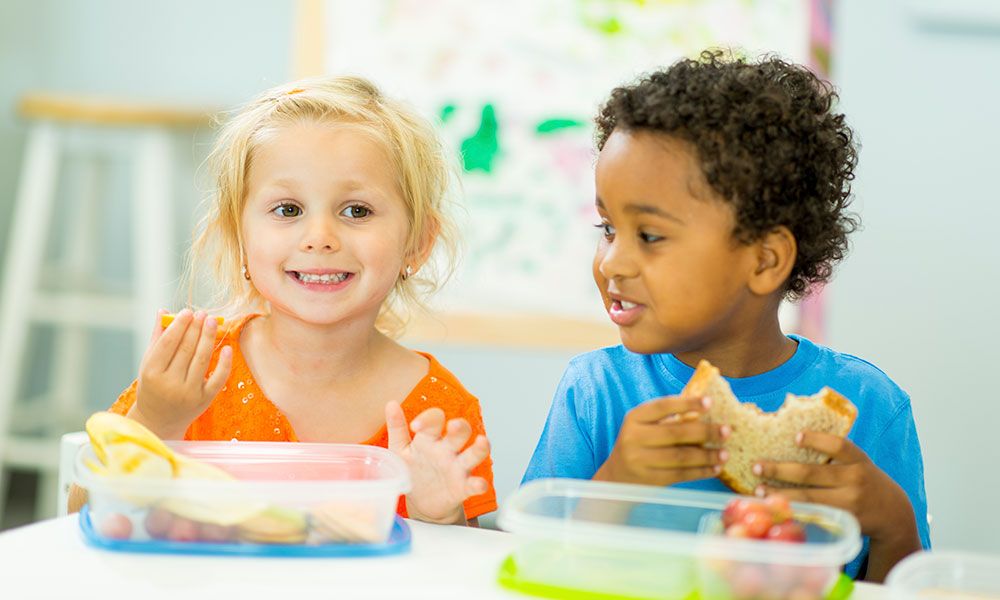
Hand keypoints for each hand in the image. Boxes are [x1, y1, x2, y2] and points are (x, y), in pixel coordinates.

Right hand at [131, 309, 231, 438]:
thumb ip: (157, 337)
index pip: (168, 344)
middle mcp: (170, 384)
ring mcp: (188, 393)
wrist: (159, 421)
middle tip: (203, 313)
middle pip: (186, 349)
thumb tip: (163, 311)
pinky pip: (218, 378)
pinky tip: (227, 347)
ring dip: (209, 338)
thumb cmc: (152, 387)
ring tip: (213, 321)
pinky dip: (224, 363)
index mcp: (152, 373)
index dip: (179, 326)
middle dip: (196, 328)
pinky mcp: (204, 400)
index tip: (188, 312)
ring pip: (202, 360)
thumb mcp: (148, 363)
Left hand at [385, 401, 489, 524]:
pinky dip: (478, 484)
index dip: (428, 419)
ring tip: (482, 442)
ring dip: (479, 448)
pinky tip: (479, 484)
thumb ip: (397, 428)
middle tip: (453, 426)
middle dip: (460, 427)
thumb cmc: (413, 471)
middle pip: (460, 432)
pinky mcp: (463, 488)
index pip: (435, 420)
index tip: (415, 426)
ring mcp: (457, 468)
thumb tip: (391, 403)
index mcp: (430, 439)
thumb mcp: (400, 450)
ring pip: (473, 454)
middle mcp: (447, 450)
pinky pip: (474, 485)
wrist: (422, 503)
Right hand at [594, 394, 729, 485]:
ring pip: (681, 457)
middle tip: (726, 431)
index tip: (710, 402)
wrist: (616, 477)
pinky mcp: (649, 480)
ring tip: (725, 453)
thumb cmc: (638, 445)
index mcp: (634, 418)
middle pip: (676, 433)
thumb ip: (668, 420)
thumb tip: (707, 413)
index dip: (687, 403)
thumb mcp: (644, 427)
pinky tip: (715, 468)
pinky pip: (681, 475)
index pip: (663, 406)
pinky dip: (701, 471)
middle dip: (705, 431)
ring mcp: (640, 460)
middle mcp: (633, 438)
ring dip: (707, 455)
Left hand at [753, 431, 921, 580]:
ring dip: (780, 493)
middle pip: (812, 474)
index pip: (839, 446)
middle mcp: (855, 480)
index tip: (796, 436)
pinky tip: (776, 507)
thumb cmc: (865, 481)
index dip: (817, 440)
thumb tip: (793, 439)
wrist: (893, 513)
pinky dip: (792, 511)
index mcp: (859, 461)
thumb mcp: (859, 463)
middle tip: (756, 466)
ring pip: (808, 497)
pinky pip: (813, 514)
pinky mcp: (843, 521)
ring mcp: (849, 503)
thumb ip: (836, 455)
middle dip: (780, 470)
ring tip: (759, 490)